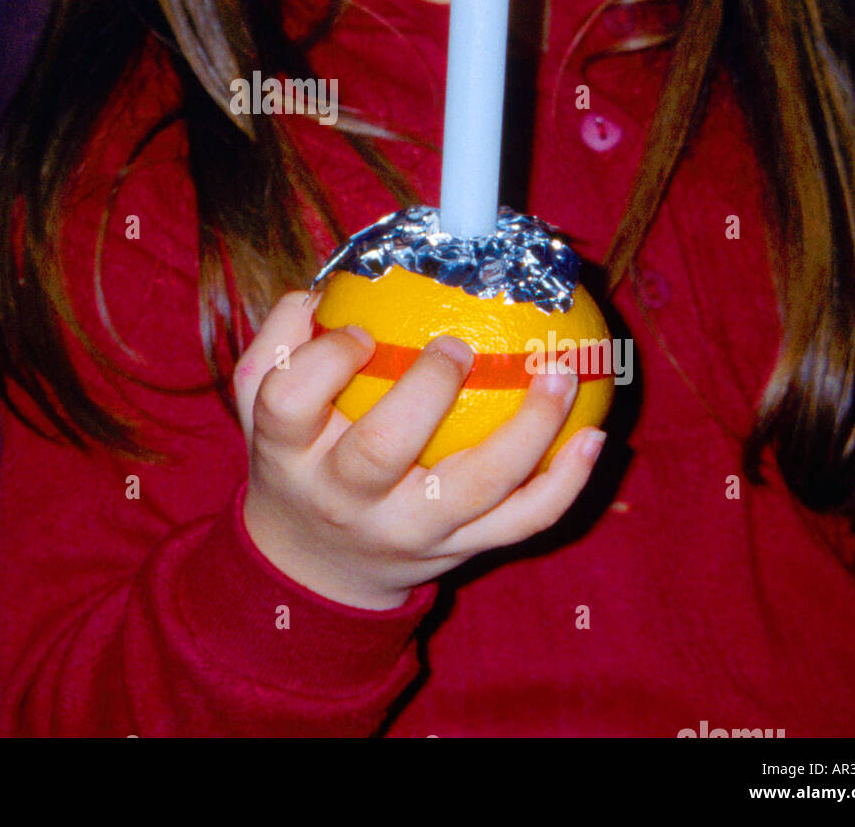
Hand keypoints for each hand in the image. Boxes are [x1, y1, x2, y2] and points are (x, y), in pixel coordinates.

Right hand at [233, 290, 604, 609]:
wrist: (318, 565)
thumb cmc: (297, 456)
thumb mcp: (261, 405)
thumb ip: (281, 341)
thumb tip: (322, 289)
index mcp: (288, 453)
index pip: (292, 401)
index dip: (327, 359)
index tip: (362, 331)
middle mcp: (344, 497)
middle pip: (380, 447)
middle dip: (425, 391)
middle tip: (458, 345)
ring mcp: (407, 530)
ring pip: (474, 486)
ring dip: (527, 429)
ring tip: (560, 371)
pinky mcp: (458, 551)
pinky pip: (521, 522)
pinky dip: (564, 483)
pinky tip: (594, 436)